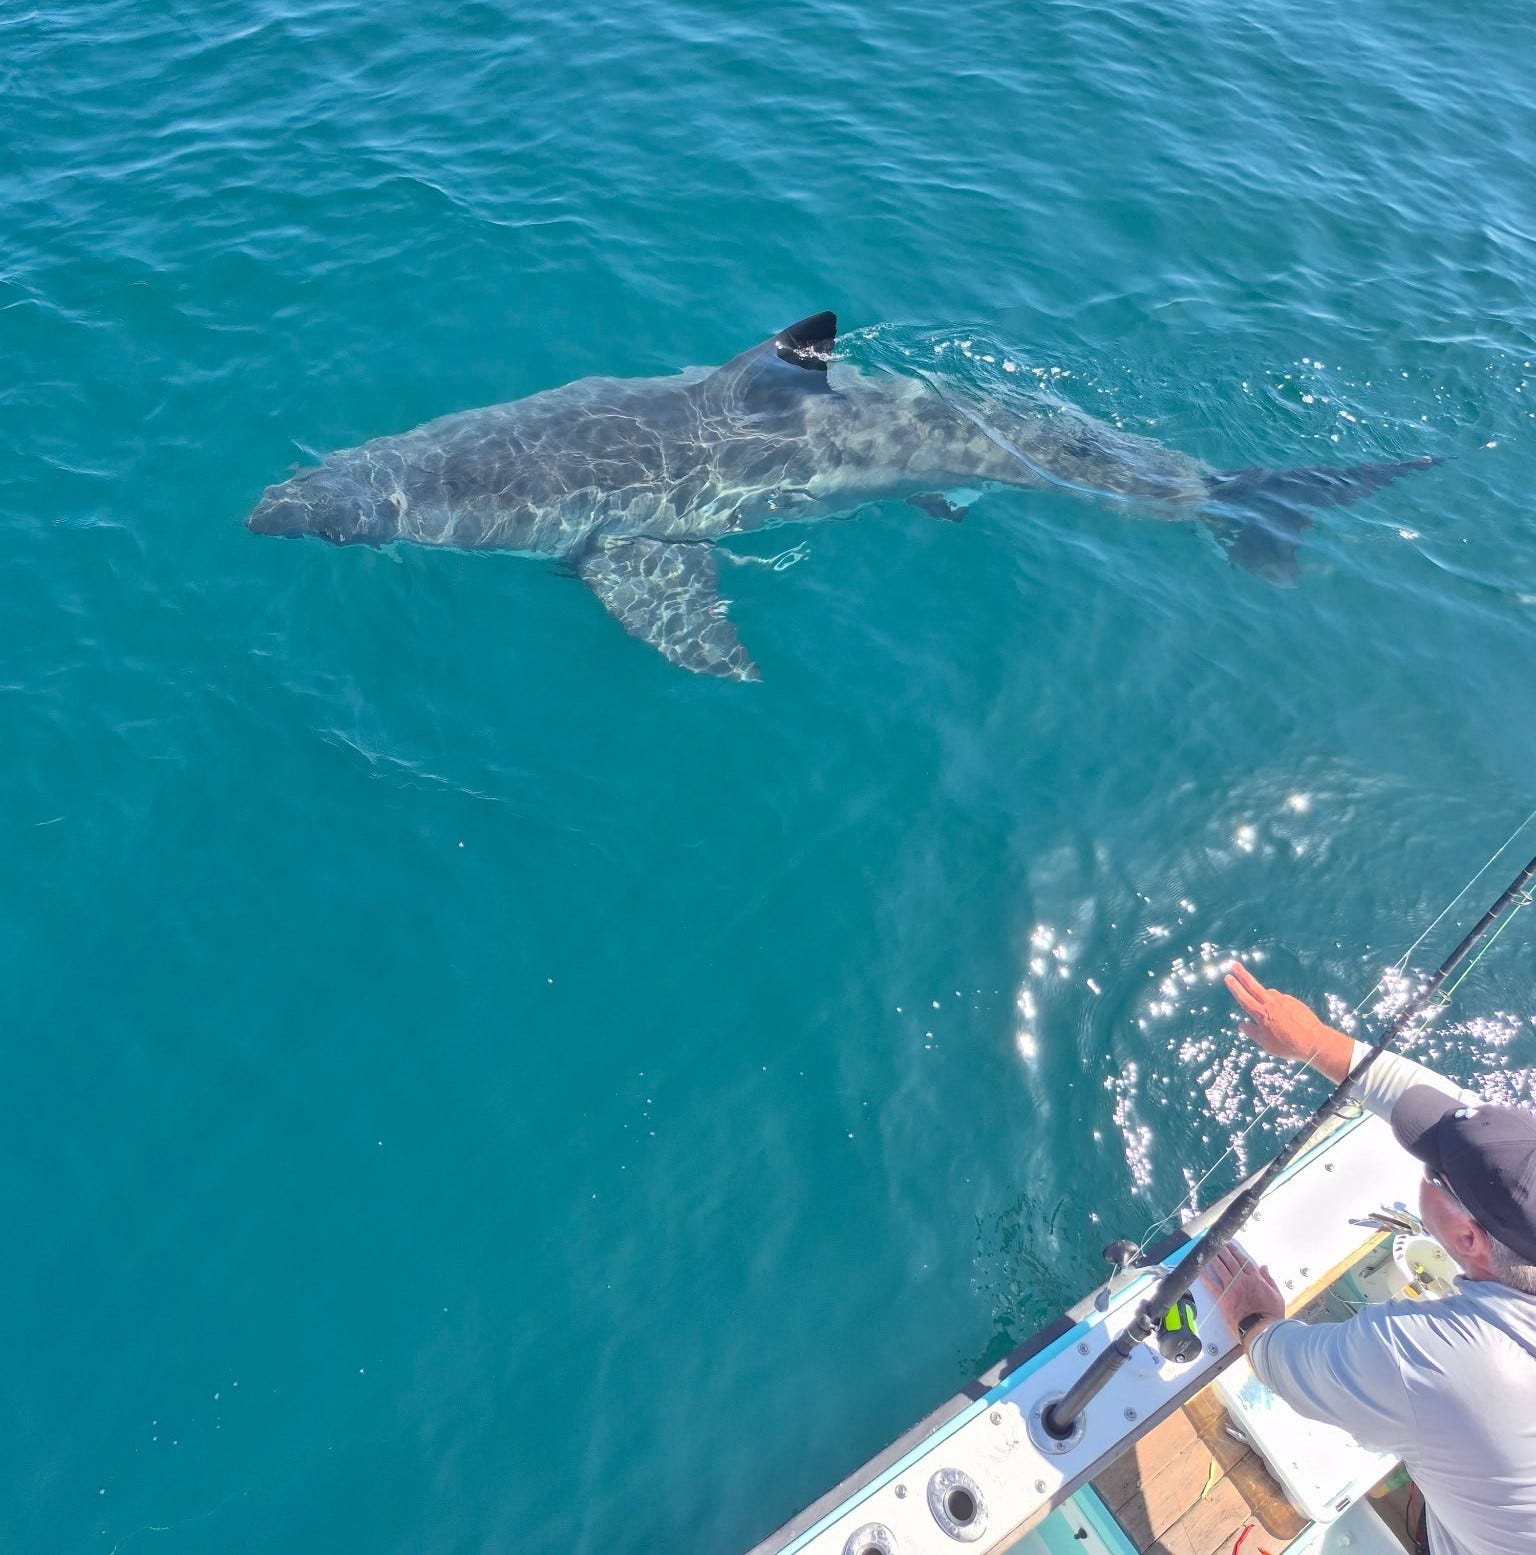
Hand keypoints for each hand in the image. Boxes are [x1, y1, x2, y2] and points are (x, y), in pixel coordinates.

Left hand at [1202, 1244, 1285, 1339]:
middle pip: (1230, 1261)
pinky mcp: (1223, 1298)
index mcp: (1256, 1279)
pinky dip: (1205, 1276)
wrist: (1263, 1330)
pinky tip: (1199, 1269)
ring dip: (1214, 1258)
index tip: (1229, 1245)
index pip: (1243, 1261)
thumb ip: (1269, 1279)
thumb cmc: (1272, 1315)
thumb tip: (1264, 1266)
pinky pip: (1212, 1285)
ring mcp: (1232, 1288)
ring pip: (1220, 1268)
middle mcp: (1243, 1280)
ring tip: (1208, 1250)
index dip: (1235, 1252)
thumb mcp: (1277, 1295)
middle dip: (1222, 1250)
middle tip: (1216, 1243)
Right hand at [1224, 962, 1351, 1079]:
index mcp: (1261, 1014)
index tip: (1228, 977)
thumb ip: (1252, 1033)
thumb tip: (1241, 1025)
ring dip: (1262, 995)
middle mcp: (1271, 1003)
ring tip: (1267, 1011)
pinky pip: (1281, 999)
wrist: (1315, 1041)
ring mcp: (1284, 1000)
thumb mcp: (1266, 1044)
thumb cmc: (1288, 1046)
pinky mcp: (1294, 1001)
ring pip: (1268, 993)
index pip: (1244, 998)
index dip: (1235, 987)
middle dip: (1242, 974)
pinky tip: (1283, 1016)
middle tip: (1234, 965)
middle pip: (1253, 985)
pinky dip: (1277, 1003)